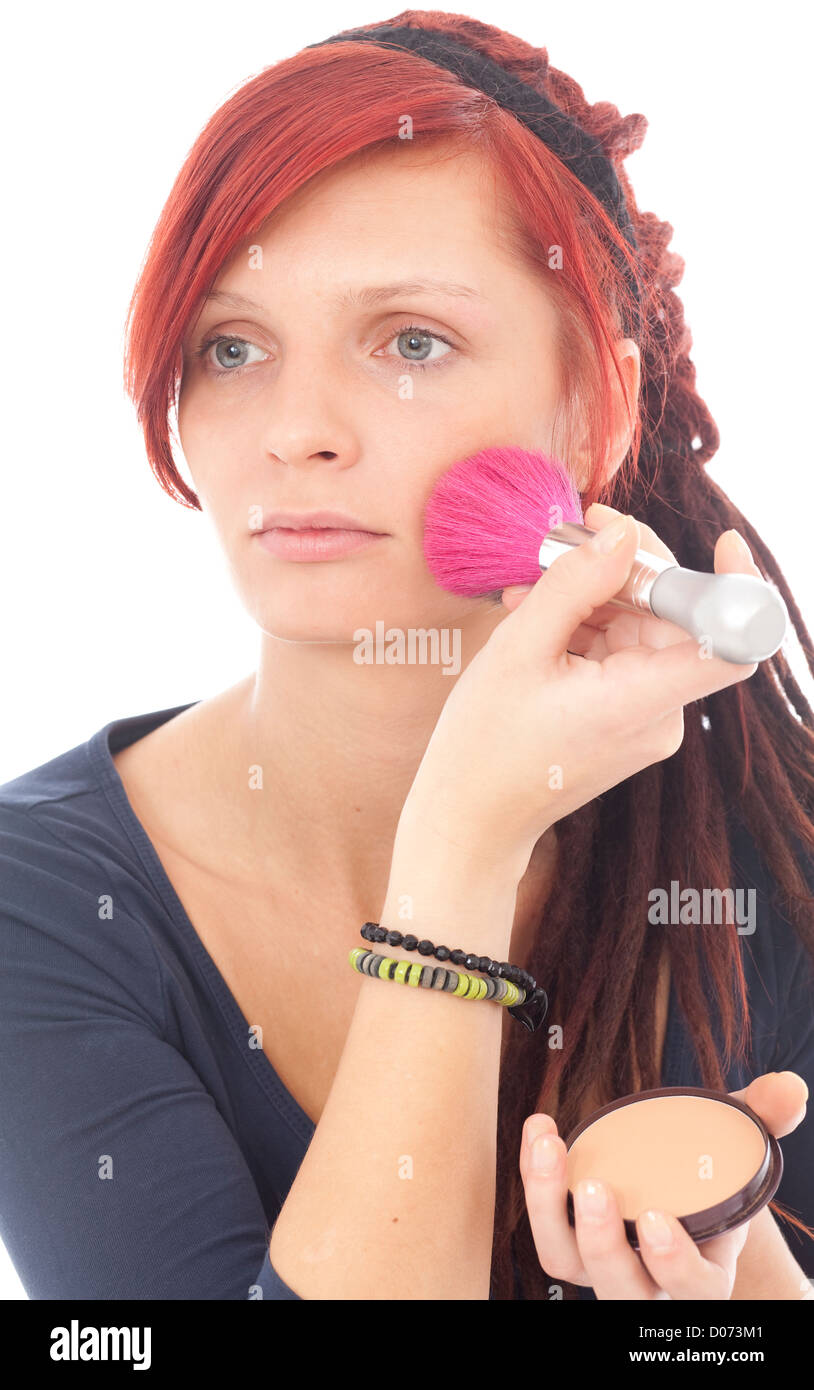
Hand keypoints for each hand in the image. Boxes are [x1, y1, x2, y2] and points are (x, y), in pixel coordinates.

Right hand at [404, 503, 759, 875]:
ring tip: (529, 593)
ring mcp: (647, 721)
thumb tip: (620, 534)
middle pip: (677, 619)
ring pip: (643, 631)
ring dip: (594, 600)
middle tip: (569, 540)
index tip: (724, 539)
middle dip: (626, 573)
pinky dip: (588, 630)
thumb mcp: (517, 649)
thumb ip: (573, 584)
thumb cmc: (485, 744)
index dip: (740, 587)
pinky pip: (623, 655)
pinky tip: (539, 620)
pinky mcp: (629, 722)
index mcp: (639, 702)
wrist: (470, 818)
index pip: (730, 645)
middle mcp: (660, 716)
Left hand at [519, 1071, 807, 1298]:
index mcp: (702, 1271)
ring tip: (550, 1147)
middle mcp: (648, 1280)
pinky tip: (540, 1127)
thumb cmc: (710, 1174)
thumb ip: (765, 1119)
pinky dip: (535, 1176)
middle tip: (596, 1188)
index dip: (672, 1262)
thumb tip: (790, 1088)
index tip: (654, 1218)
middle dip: (602, 1242)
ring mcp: (602, 1261)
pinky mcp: (568, 1234)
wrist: (678, 1180)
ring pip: (564, 1260)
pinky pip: (543, 1221)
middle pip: (619, 1288)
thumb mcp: (742, 1147)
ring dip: (549, 1206)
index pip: (690, 1288)